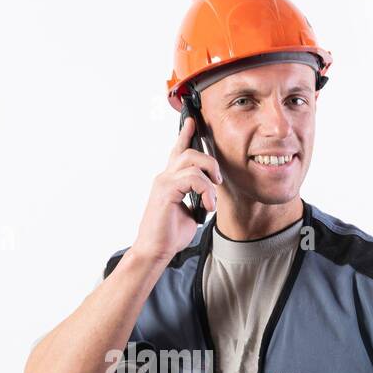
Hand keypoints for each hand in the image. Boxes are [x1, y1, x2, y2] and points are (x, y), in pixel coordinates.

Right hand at [129, 115, 221, 263]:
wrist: (155, 251)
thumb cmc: (169, 235)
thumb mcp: (190, 213)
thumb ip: (198, 198)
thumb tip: (210, 195)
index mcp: (169, 181)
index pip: (177, 151)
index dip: (185, 135)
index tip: (192, 121)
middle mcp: (164, 177)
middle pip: (189, 151)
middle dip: (209, 161)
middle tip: (218, 180)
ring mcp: (164, 182)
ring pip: (192, 160)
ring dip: (209, 177)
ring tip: (213, 198)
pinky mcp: (166, 190)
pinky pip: (193, 178)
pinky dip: (206, 191)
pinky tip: (208, 207)